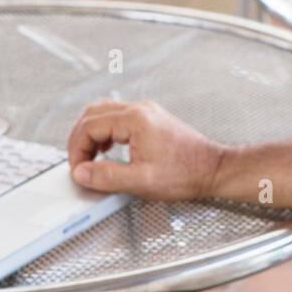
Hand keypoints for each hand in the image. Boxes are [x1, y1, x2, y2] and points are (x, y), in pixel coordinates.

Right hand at [66, 99, 226, 200]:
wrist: (213, 169)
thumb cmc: (186, 173)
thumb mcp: (142, 181)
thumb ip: (108, 177)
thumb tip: (82, 173)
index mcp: (136, 120)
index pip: (90, 126)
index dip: (78, 149)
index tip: (78, 169)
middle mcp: (140, 110)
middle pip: (94, 113)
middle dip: (80, 138)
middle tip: (79, 162)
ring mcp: (146, 113)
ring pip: (104, 113)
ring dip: (92, 134)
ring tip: (90, 158)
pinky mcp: (151, 120)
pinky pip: (118, 118)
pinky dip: (106, 133)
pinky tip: (107, 151)